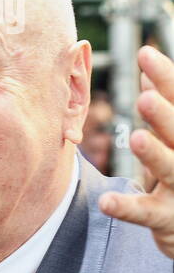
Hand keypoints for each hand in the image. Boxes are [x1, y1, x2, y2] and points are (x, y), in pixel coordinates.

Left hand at [100, 46, 173, 257]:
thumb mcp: (172, 139)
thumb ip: (162, 109)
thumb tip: (146, 74)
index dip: (165, 79)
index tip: (145, 53)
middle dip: (164, 114)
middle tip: (144, 97)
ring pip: (171, 169)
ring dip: (154, 154)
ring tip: (135, 138)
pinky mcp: (169, 219)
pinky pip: (147, 213)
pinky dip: (128, 207)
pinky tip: (106, 202)